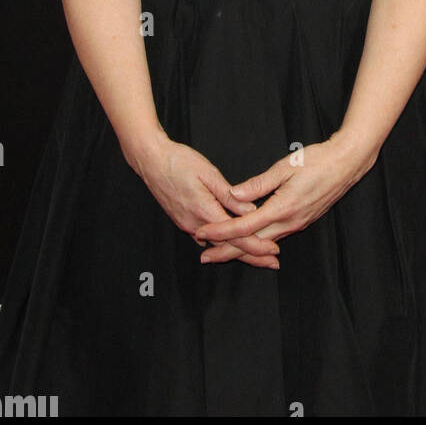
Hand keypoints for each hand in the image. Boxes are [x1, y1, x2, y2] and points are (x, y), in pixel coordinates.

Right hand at [130, 134, 281, 269]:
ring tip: (258, 256)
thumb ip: (230, 195)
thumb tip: (250, 209)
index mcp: (205, 211)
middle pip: (228, 246)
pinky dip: (220, 243)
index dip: (257, 246)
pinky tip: (231, 243)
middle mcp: (195, 223)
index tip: (273, 251)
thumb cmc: (180, 162)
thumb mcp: (209, 173)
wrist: (151, 161)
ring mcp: (187, 224)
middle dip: (252, 256)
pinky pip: (205, 237)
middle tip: (273, 263)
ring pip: (217, 243)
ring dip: (237, 251)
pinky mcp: (182, 220)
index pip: (236, 235)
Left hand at [194, 133, 373, 265]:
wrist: (347, 164)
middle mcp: (290, 222)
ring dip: (242, 248)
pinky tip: (250, 239)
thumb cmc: (318, 161)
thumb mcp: (285, 167)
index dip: (221, 231)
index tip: (203, 232)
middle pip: (252, 243)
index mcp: (282, 208)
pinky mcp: (302, 221)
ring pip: (264, 243)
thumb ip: (259, 184)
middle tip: (205, 256)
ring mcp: (297, 223)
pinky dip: (258, 241)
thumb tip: (234, 194)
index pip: (244, 227)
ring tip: (221, 250)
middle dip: (227, 251)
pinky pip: (275, 236)